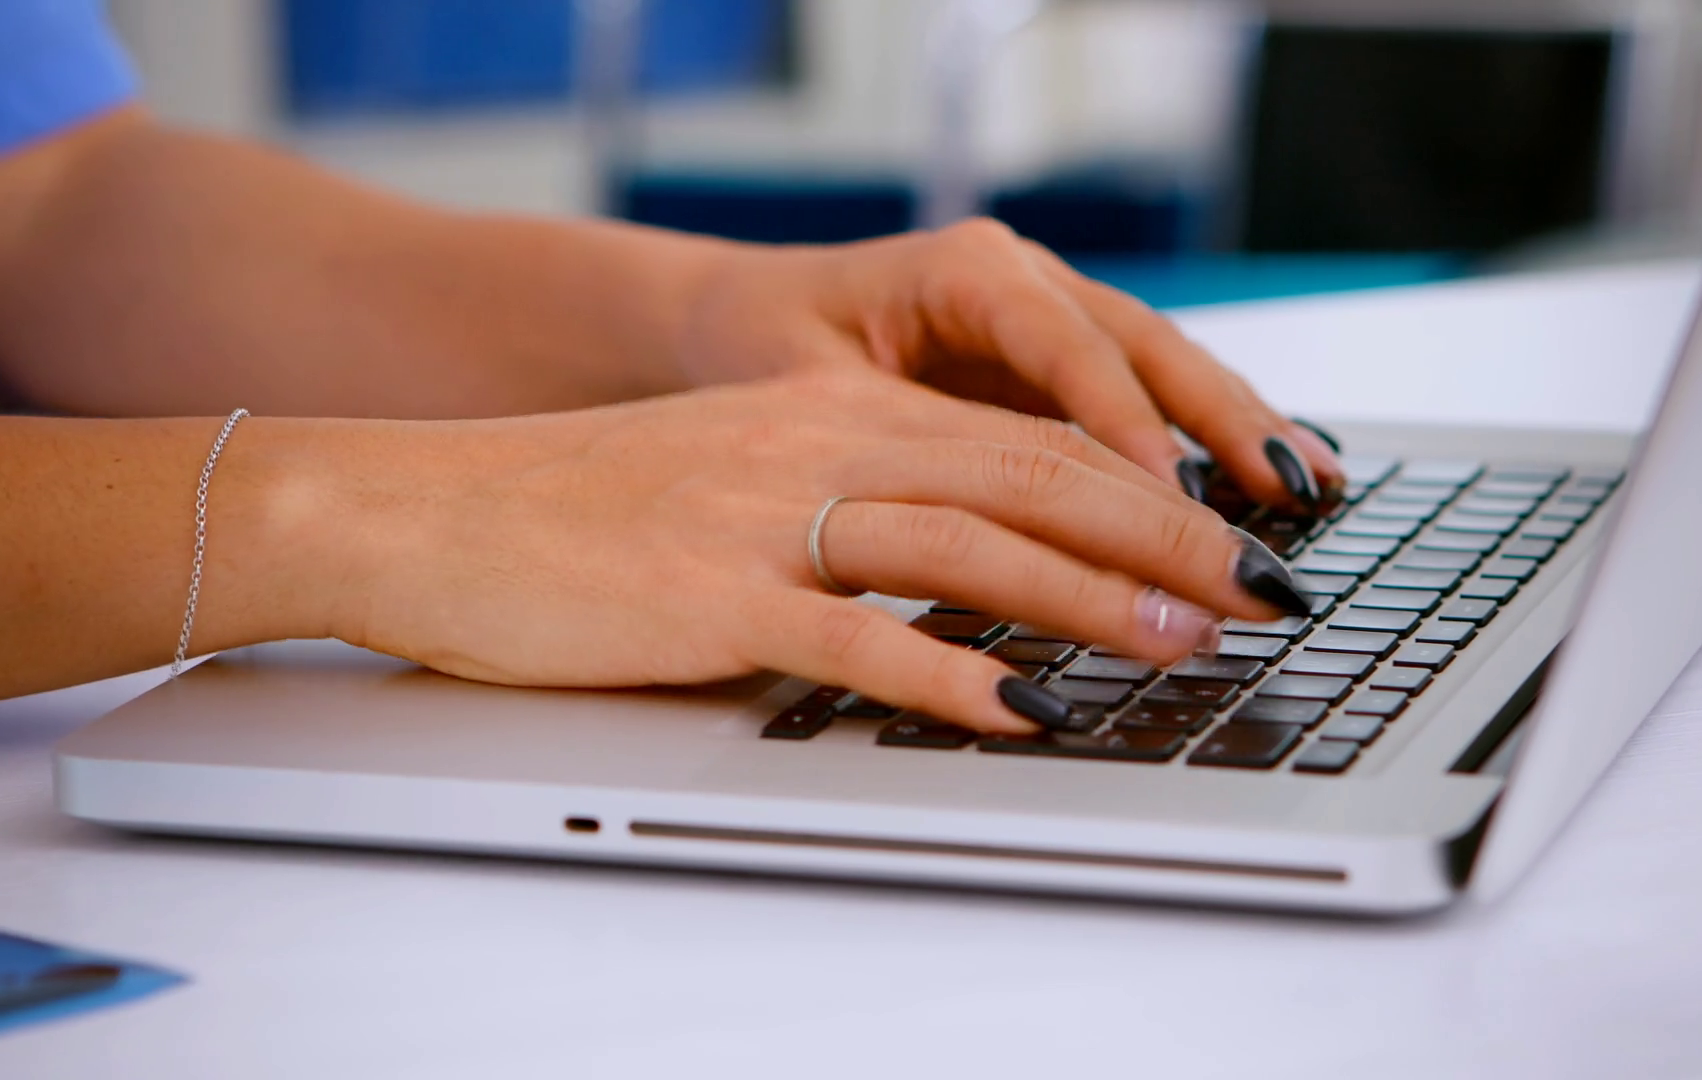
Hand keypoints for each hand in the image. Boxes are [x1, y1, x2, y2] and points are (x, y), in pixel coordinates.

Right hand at [301, 371, 1309, 733]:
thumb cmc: (582, 513)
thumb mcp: (741, 486)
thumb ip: (860, 517)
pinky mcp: (710, 598)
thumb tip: (981, 581)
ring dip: (1090, 597)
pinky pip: (856, 640)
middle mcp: (821, 451)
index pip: (1031, 443)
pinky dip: (951, 676)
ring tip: (1185, 642)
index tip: (1233, 543)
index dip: (1149, 494)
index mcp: (837, 419)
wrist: (421, 510)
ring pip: (968, 545)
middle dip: (1163, 539)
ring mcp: (767, 521)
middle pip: (1031, 481)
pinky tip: (1024, 709)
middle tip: (1260, 589)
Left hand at [669, 219, 1344, 514]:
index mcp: (966, 269)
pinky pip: (1148, 393)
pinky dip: (1209, 437)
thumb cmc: (756, 354)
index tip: (1173, 498)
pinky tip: (1270, 475)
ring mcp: (1050, 311)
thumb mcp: (807, 395)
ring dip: (1242, 427)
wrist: (729, 321)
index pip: (1068, 348)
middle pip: (1147, 349)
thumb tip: (988, 525)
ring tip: (1315, 486)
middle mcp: (1024, 278)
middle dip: (1225, 425)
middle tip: (1288, 499)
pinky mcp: (1057, 356)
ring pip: (1166, 367)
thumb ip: (899, 442)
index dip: (1127, 426)